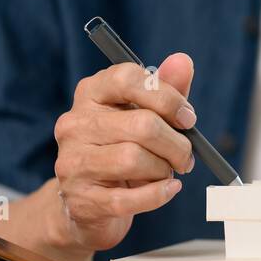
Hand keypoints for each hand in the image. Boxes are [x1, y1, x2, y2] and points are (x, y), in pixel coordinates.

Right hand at [48, 52, 196, 253]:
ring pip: (134, 159)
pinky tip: (168, 189)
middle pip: (142, 125)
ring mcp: (73, 161)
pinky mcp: (81, 198)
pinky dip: (158, 194)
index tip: (188, 118)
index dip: (167, 97)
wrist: (89, 200)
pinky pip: (128, 198)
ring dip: (164, 169)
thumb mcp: (143, 114)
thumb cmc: (122, 148)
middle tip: (186, 156)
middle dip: (177, 144)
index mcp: (91, 93)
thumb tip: (183, 61)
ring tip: (166, 172)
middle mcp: (75, 123)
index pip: (127, 78)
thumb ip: (165, 89)